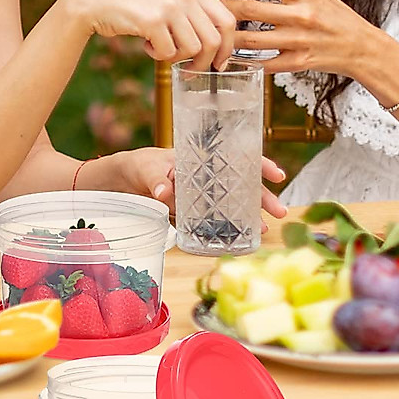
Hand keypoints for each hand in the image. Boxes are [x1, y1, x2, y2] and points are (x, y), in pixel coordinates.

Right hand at [65, 0, 235, 67]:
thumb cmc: (134, 2)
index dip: (228, 47)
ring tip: (160, 48)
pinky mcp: (152, 21)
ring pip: (192, 49)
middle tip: (191, 71)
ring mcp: (169, 6)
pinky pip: (168, 53)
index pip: (227, 21)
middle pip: (214, 40)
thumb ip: (192, 13)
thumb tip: (218, 46)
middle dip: (204, 63)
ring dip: (176, 58)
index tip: (219, 63)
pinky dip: (157, 56)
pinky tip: (146, 44)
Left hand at [106, 147, 288, 232]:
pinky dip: (224, 231)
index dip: (258, 164)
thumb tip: (165, 192)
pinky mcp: (189, 214)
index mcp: (200, 160)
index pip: (235, 158)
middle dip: (262, 197)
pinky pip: (211, 222)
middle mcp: (204, 178)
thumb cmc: (136, 166)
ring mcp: (199, 197)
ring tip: (264, 231)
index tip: (277, 175)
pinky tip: (236, 241)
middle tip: (281, 213)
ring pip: (230, 205)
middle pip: (240, 185)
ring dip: (248, 217)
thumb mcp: (146, 168)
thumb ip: (156, 179)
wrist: (118, 182)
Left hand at [219, 0, 373, 75]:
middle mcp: (300, 15)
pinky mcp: (298, 62)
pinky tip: (236, 56)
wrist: (361, 47)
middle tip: (214, 7)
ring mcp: (298, 40)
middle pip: (250, 9)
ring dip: (230, 36)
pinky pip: (264, 63)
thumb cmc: (338, 17)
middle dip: (225, 7)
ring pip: (251, 39)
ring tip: (219, 32)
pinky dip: (248, 60)